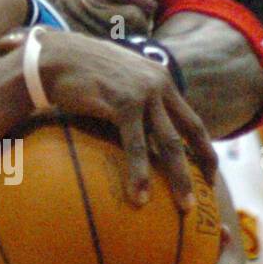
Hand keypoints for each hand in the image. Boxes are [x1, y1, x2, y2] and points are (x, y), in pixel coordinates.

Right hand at [35, 29, 216, 209]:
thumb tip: (134, 135)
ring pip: (170, 143)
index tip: (208, 174)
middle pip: (191, 131)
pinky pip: (137, 145)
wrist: (54, 57)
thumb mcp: (116, 83)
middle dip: (202, 165)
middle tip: (208, 194)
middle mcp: (159, 85)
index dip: (203, 148)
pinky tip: (139, 196)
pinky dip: (140, 173)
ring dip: (179, 177)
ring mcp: (144, 93)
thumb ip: (132, 103)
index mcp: (161, 81)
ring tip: (184, 207)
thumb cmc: (78, 74)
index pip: (192, 119)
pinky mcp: (124, 103)